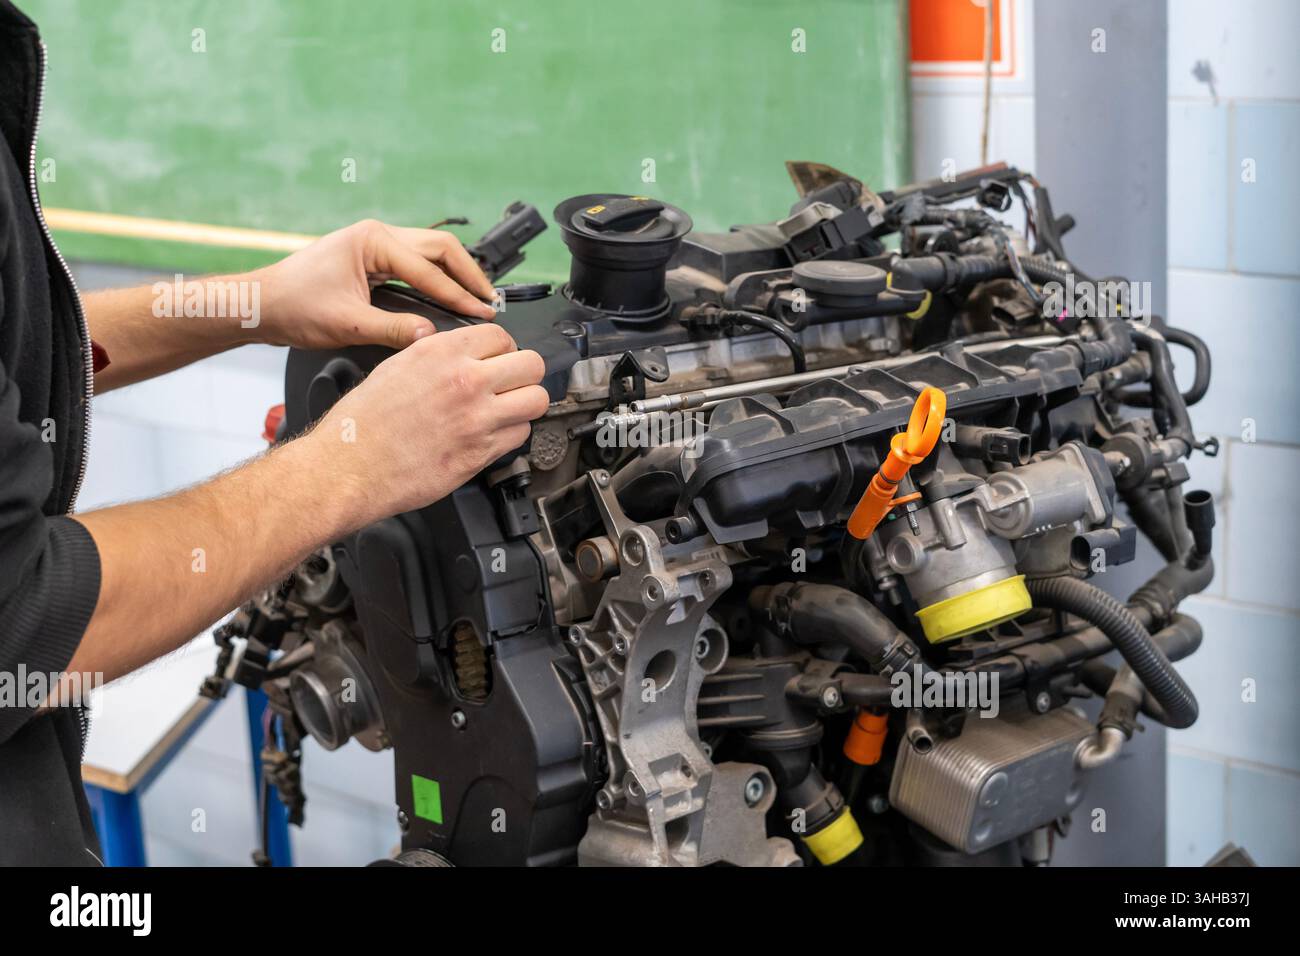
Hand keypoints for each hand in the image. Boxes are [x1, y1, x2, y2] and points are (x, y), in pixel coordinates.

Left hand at [254, 219, 498, 350]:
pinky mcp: (372, 257)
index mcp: (372, 241)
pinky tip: (449, 293)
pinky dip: (439, 276)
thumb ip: (392, 330)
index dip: (459, 295)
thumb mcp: (346, 324)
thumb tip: (429, 337)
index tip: (482, 313)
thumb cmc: (293, 306)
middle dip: (469, 274)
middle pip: (441, 247)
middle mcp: (377, 235)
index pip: (430, 270)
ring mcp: (375, 243)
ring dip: (457, 272)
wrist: (263, 304)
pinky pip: (417, 261)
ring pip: (432, 251)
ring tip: (479, 296)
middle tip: (491, 300)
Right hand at [307, 323, 548, 521]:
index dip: (503, 349)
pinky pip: (519, 436)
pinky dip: (511, 435)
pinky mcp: (481, 452)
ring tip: (508, 409)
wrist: (349, 468)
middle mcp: (466, 381)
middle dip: (523, 374)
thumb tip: (461, 354)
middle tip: (511, 384)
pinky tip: (491, 435)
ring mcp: (478, 418)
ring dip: (525, 404)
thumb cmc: (362, 423)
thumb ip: (436, 355)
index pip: (502, 335)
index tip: (497, 359)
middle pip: (531, 364)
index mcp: (442, 353)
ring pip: (536, 401)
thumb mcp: (396, 366)